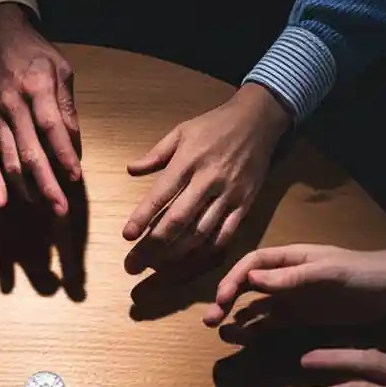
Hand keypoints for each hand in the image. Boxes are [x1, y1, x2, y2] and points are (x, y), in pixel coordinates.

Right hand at [0, 2, 80, 214]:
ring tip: (46, 208)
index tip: (75, 176)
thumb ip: (67, 106)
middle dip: (46, 183)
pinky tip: (1, 203)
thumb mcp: (60, 69)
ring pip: (9, 161)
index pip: (50, 126)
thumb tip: (73, 141)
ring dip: (27, 189)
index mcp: (34, 87)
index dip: (63, 153)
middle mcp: (12, 106)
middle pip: (29, 151)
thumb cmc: (34, 56)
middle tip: (62, 208)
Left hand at [123, 84, 290, 273]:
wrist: (258, 120)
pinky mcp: (245, 204)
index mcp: (188, 161)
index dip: (142, 217)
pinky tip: (190, 259)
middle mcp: (207, 180)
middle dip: (153, 245)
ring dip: (176, 253)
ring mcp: (228, 194)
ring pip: (201, 232)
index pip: (161, 194)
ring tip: (156, 265)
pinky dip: (207, 250)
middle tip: (133, 264)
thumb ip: (156, 154)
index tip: (127, 236)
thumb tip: (130, 169)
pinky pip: (226, 233)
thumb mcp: (181, 131)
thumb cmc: (214, 126)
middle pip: (178, 220)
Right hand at [203, 244, 385, 327]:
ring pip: (254, 307)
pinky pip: (270, 323)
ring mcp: (291, 298)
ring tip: (222, 333)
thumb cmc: (360, 273)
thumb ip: (290, 277)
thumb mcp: (326, 273)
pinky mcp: (300, 317)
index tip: (222, 300)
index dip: (232, 280)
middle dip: (225, 300)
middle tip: (210, 321)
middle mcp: (285, 277)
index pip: (251, 265)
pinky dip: (254, 330)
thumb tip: (251, 278)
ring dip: (236, 317)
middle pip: (246, 286)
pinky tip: (243, 339)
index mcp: (289, 258)